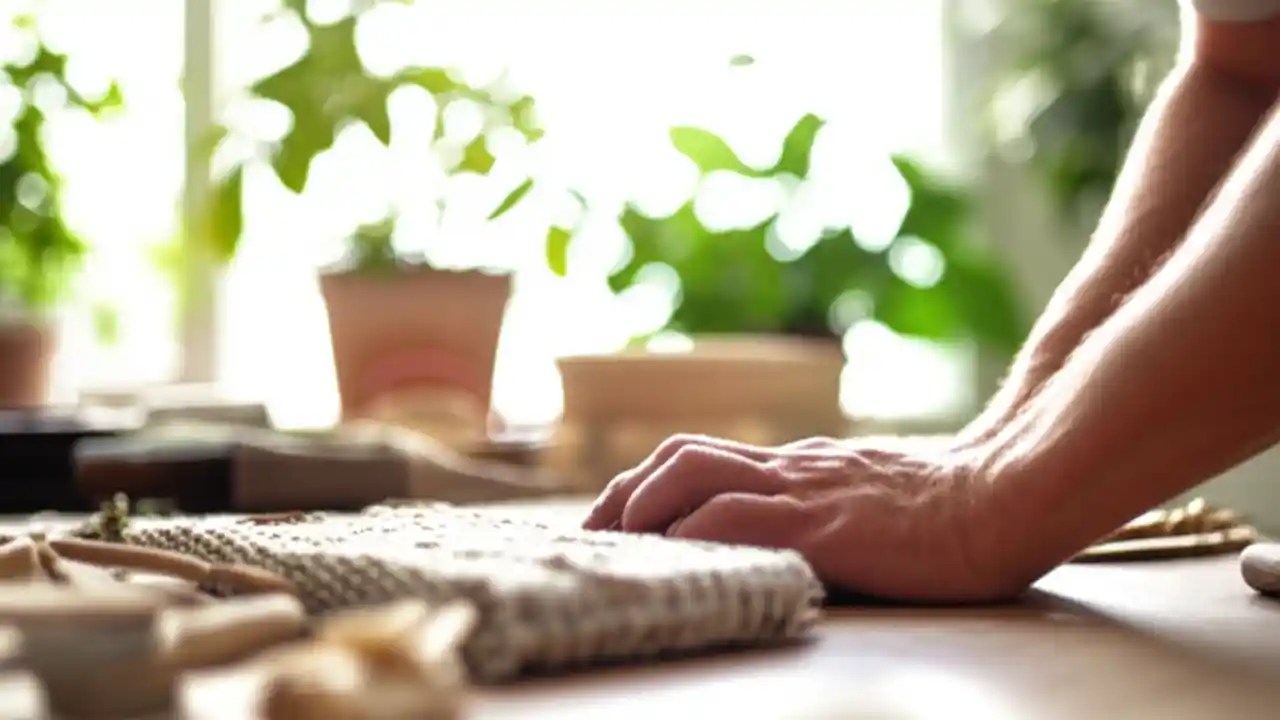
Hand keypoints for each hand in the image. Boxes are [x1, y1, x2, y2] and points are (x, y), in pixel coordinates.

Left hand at [582, 434, 1016, 601]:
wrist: (1006, 495)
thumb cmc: (954, 506)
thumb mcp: (874, 494)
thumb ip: (832, 499)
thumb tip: (799, 525)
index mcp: (800, 465)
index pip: (706, 458)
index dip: (653, 483)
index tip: (621, 515)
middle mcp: (790, 468)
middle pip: (681, 456)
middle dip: (626, 490)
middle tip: (594, 531)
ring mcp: (802, 491)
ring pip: (691, 475)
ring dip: (640, 505)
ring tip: (612, 542)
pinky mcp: (820, 523)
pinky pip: (733, 518)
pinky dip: (689, 534)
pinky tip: (669, 557)